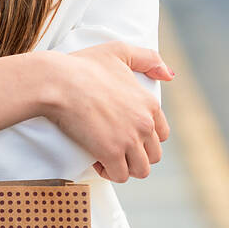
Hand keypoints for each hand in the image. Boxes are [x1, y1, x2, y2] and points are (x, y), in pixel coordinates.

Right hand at [39, 42, 172, 183]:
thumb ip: (148, 59)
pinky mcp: (111, 153)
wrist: (58, 81)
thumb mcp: (119, 51)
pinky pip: (120, 176)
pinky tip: (96, 161)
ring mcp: (129, 139)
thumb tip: (170, 75)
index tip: (125, 135)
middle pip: (153, 155)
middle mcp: (145, 123)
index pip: (162, 134)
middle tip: (115, 149)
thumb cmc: (83, 66)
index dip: (145, 138)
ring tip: (107, 158)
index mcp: (149, 103)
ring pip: (141, 170)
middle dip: (136, 156)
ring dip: (125, 168)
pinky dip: (109, 172)